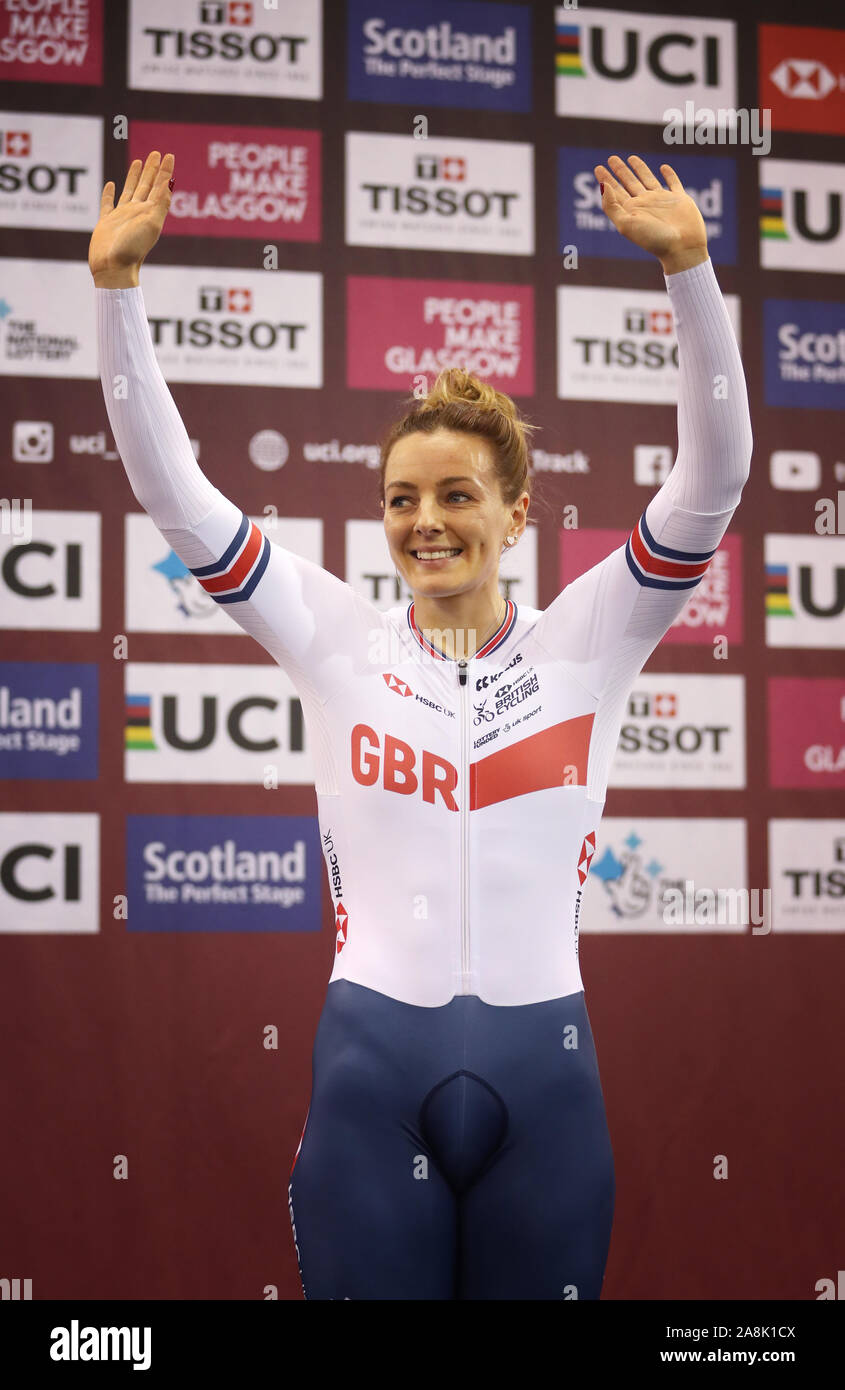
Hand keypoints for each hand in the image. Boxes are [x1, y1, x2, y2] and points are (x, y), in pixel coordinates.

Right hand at [89, 151, 174, 285]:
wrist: (113, 268)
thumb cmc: (133, 249)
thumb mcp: (151, 224)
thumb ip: (160, 205)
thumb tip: (169, 185)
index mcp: (150, 212)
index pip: (160, 186)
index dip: (165, 171)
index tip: (169, 155)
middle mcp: (137, 212)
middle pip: (146, 185)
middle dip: (152, 169)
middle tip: (156, 153)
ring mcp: (121, 216)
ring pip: (130, 190)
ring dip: (135, 176)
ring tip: (139, 161)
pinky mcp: (106, 222)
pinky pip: (108, 203)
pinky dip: (109, 193)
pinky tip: (110, 184)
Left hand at [593, 155, 707, 274]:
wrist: (681, 248)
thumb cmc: (653, 239)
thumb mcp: (626, 224)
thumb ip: (612, 206)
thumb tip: (604, 186)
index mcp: (631, 211)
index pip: (615, 192)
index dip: (606, 180)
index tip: (598, 168)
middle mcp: (645, 204)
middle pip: (629, 183)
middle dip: (620, 171)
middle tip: (611, 158)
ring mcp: (662, 201)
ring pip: (648, 180)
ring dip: (639, 169)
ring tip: (631, 158)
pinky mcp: (679, 199)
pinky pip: (673, 183)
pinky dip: (669, 175)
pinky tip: (663, 168)